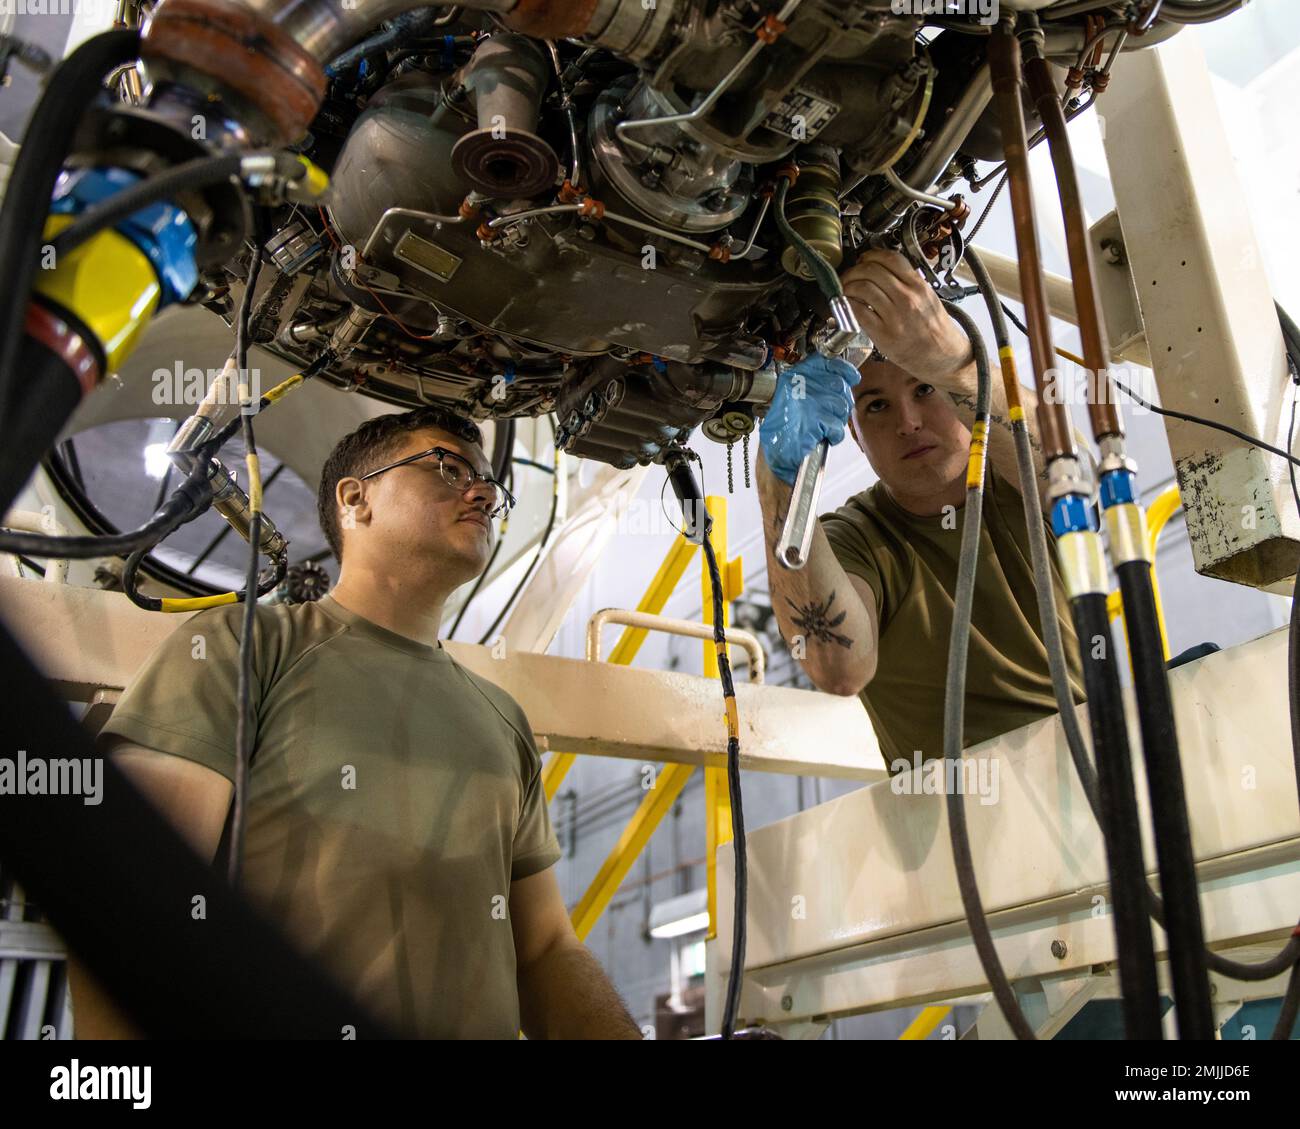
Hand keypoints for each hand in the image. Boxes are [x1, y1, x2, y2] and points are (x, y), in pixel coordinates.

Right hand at [759, 353, 859, 485]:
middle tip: (830, 414)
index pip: (828, 362)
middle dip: (841, 402)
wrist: (775, 450)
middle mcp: (800, 385)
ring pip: (841, 406)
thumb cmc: (785, 425)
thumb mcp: (795, 395)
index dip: (844, 370)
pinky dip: (834, 435)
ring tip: (822, 426)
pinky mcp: (812, 421)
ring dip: (836, 420)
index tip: (852, 376)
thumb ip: (818, 383)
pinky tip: (822, 436)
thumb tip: (847, 378)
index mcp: (795, 375)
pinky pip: (837, 426)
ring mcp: (806, 403)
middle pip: (839, 385)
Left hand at [840, 250, 971, 379]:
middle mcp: (907, 298)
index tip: (864, 259)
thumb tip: (882, 270)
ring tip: (846, 289)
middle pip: (872, 270)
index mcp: (919, 286)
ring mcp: (894, 316)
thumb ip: (908, 283)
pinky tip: (847, 305)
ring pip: (862, 288)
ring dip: (848, 286)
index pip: (891, 259)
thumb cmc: (934, 329)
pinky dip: (848, 304)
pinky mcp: (883, 334)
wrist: (943, 356)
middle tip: (850, 275)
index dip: (872, 255)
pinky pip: (859, 311)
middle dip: (855, 269)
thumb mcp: (928, 298)